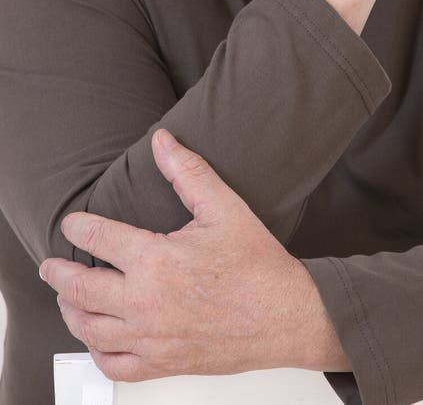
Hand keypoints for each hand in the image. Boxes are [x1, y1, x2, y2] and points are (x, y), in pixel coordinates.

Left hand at [39, 130, 349, 380]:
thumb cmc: (258, 265)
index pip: (99, 240)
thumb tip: (163, 141)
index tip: (72, 224)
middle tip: (51, 264)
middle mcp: (146, 303)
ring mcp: (152, 338)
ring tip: (66, 297)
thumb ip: (188, 172)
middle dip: (58, 273)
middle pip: (80, 289)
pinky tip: (96, 337)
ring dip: (70, 310)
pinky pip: (113, 364)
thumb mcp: (224, 208)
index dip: (79, 228)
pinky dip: (95, 351)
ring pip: (89, 329)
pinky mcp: (163, 363)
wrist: (288, 316)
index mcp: (158, 261)